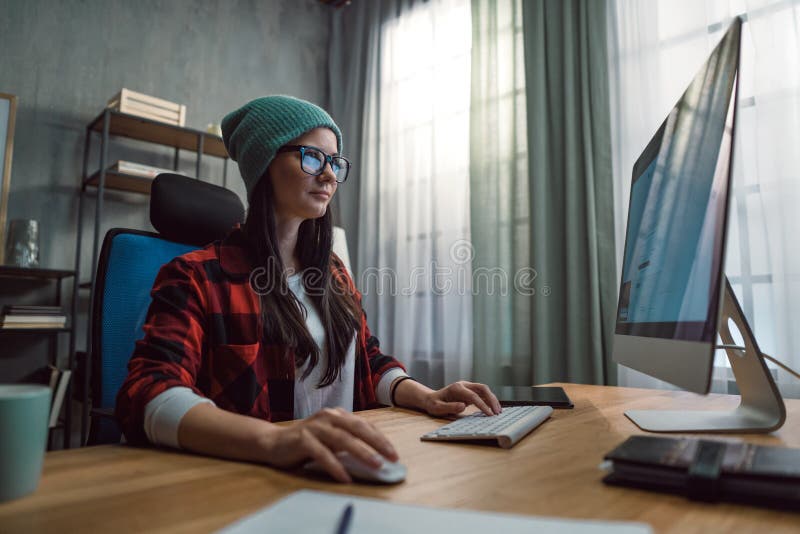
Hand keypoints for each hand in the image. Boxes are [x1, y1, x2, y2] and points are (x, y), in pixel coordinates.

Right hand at [258, 407, 397, 482]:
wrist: (274, 442)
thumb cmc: (306, 442)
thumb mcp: (331, 439)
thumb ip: (348, 442)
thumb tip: (374, 456)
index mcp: (338, 415)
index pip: (364, 425)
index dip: (380, 439)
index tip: (393, 453)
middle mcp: (328, 417)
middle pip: (358, 429)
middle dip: (377, 443)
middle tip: (392, 457)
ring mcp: (315, 427)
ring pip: (343, 439)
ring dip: (362, 453)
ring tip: (375, 465)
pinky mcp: (302, 439)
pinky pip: (322, 454)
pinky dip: (335, 466)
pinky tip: (345, 477)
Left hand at [422, 381, 501, 416]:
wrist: (431, 399)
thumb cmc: (433, 404)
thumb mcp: (437, 408)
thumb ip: (449, 407)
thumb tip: (463, 406)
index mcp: (456, 388)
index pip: (473, 396)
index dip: (482, 405)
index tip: (489, 414)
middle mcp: (463, 385)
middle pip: (482, 388)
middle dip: (492, 400)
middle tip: (497, 412)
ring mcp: (467, 387)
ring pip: (484, 390)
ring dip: (492, 400)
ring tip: (498, 412)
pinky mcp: (470, 392)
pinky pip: (482, 394)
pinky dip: (489, 401)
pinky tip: (493, 409)